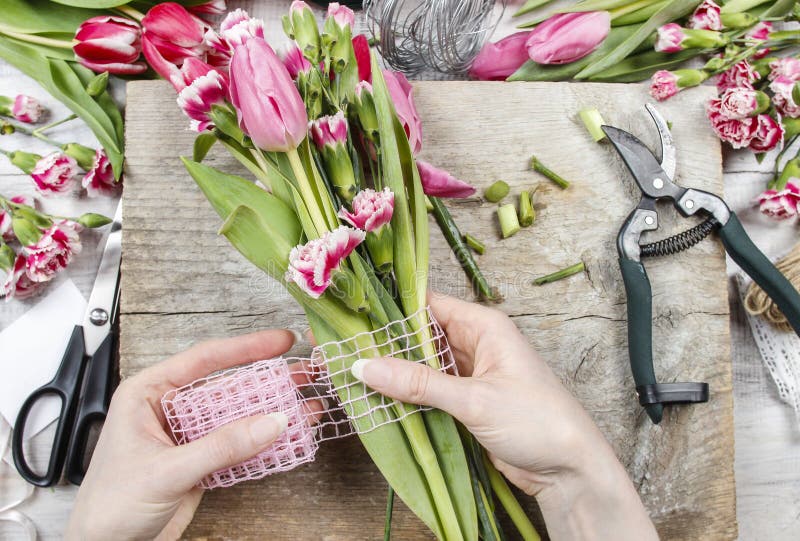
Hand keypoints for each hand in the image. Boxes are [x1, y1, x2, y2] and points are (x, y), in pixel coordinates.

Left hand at [66, 329, 307, 540]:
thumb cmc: (109, 506)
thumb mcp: (167, 470)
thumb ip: (220, 446)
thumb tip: (270, 423)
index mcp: (148, 393)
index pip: (203, 360)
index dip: (246, 348)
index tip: (281, 342)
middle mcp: (170, 409)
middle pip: (229, 387)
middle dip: (269, 381)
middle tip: (305, 373)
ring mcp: (189, 437)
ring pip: (239, 417)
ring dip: (273, 412)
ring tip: (309, 403)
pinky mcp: (202, 462)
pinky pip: (240, 445)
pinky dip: (266, 442)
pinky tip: (292, 435)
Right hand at [350, 293, 657, 540]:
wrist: (568, 470)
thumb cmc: (537, 421)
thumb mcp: (474, 399)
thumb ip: (419, 383)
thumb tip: (366, 366)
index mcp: (485, 326)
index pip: (430, 305)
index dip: (393, 308)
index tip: (354, 314)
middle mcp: (477, 343)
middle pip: (423, 335)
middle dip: (389, 342)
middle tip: (345, 346)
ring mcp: (472, 373)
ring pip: (425, 364)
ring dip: (398, 371)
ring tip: (353, 370)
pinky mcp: (468, 401)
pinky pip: (431, 389)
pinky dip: (410, 393)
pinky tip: (381, 396)